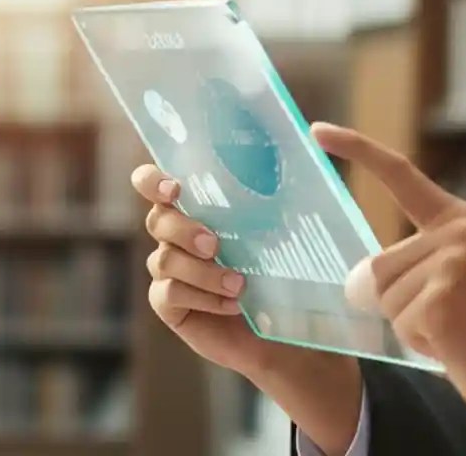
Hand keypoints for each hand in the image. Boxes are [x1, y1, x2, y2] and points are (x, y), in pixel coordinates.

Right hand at [132, 165, 363, 451]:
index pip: (155, 184)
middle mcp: (176, 235)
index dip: (153, 181)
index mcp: (198, 207)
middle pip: (157, 219)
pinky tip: (233, 304)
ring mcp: (170, 271)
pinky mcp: (171, 305)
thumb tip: (312, 136)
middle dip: (184, 228)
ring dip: (202, 271)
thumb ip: (284, 192)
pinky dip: (202, 297)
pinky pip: (169, 294)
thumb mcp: (289, 228)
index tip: (175, 188)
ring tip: (239, 283)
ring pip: (164, 259)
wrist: (290, 328)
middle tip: (215, 244)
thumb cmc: (291, 268)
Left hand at [313, 123, 465, 455]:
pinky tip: (453, 344)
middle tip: (448, 320)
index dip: (357, 150)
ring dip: (408, 325)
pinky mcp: (443, 300)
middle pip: (378, 267)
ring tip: (453, 331)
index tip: (317, 130)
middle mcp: (457, 232)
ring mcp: (452, 264)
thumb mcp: (453, 281)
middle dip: (397, 303)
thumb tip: (356, 283)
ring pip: (383, 298)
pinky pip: (398, 324)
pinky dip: (418, 343)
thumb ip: (412, 267)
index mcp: (459, 220)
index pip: (400, 175)